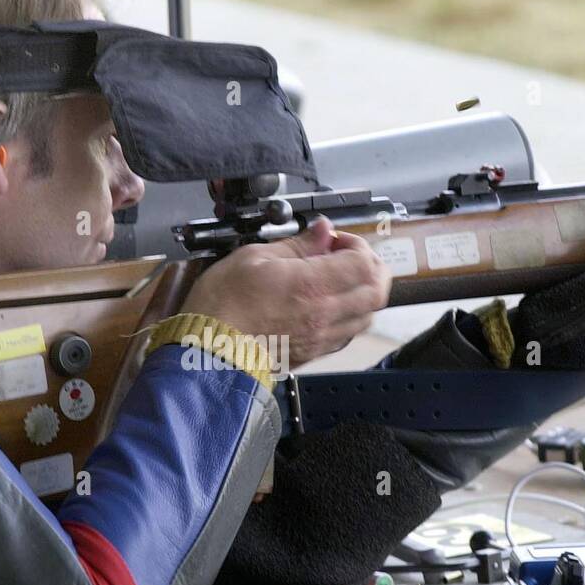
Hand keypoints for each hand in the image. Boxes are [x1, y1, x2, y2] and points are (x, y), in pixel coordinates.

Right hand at [180, 217, 390, 366]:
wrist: (206, 352)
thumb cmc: (222, 305)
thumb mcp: (254, 257)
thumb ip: (297, 245)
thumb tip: (322, 231)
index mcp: (313, 286)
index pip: (365, 264)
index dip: (357, 245)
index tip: (333, 241)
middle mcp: (326, 315)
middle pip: (377, 291)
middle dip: (369, 268)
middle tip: (345, 258)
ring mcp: (321, 338)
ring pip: (367, 316)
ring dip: (361, 294)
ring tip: (336, 282)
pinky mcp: (312, 354)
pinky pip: (347, 334)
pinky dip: (347, 316)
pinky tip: (326, 305)